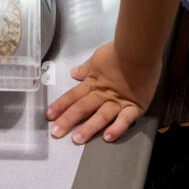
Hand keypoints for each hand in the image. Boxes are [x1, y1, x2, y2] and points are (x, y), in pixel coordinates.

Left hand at [46, 40, 160, 143]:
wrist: (139, 49)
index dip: (60, 106)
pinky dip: (117, 128)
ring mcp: (118, 101)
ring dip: (88, 128)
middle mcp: (103, 94)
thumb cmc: (120, 51)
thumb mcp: (98, 57)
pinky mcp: (135, 105)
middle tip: (56, 132)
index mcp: (93, 83)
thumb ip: (86, 68)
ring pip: (100, 116)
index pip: (73, 96)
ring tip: (78, 139)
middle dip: (68, 120)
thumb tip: (74, 73)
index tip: (49, 116)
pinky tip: (108, 137)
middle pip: (82, 108)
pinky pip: (125, 119)